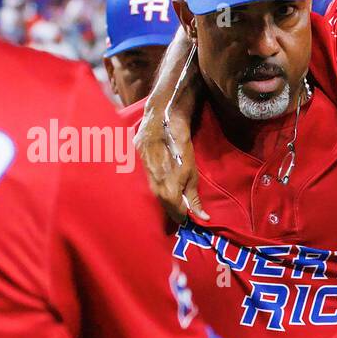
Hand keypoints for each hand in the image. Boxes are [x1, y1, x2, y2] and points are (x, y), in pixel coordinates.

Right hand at [136, 105, 207, 223]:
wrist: (162, 119)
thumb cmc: (181, 145)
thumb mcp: (192, 171)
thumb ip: (194, 196)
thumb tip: (203, 216)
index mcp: (165, 188)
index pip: (173, 212)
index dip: (182, 216)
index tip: (187, 218)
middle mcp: (150, 185)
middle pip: (161, 204)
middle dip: (172, 208)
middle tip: (181, 210)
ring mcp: (140, 173)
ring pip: (152, 193)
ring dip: (163, 197)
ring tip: (172, 197)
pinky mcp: (133, 162)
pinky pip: (145, 180)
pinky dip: (154, 184)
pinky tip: (161, 182)